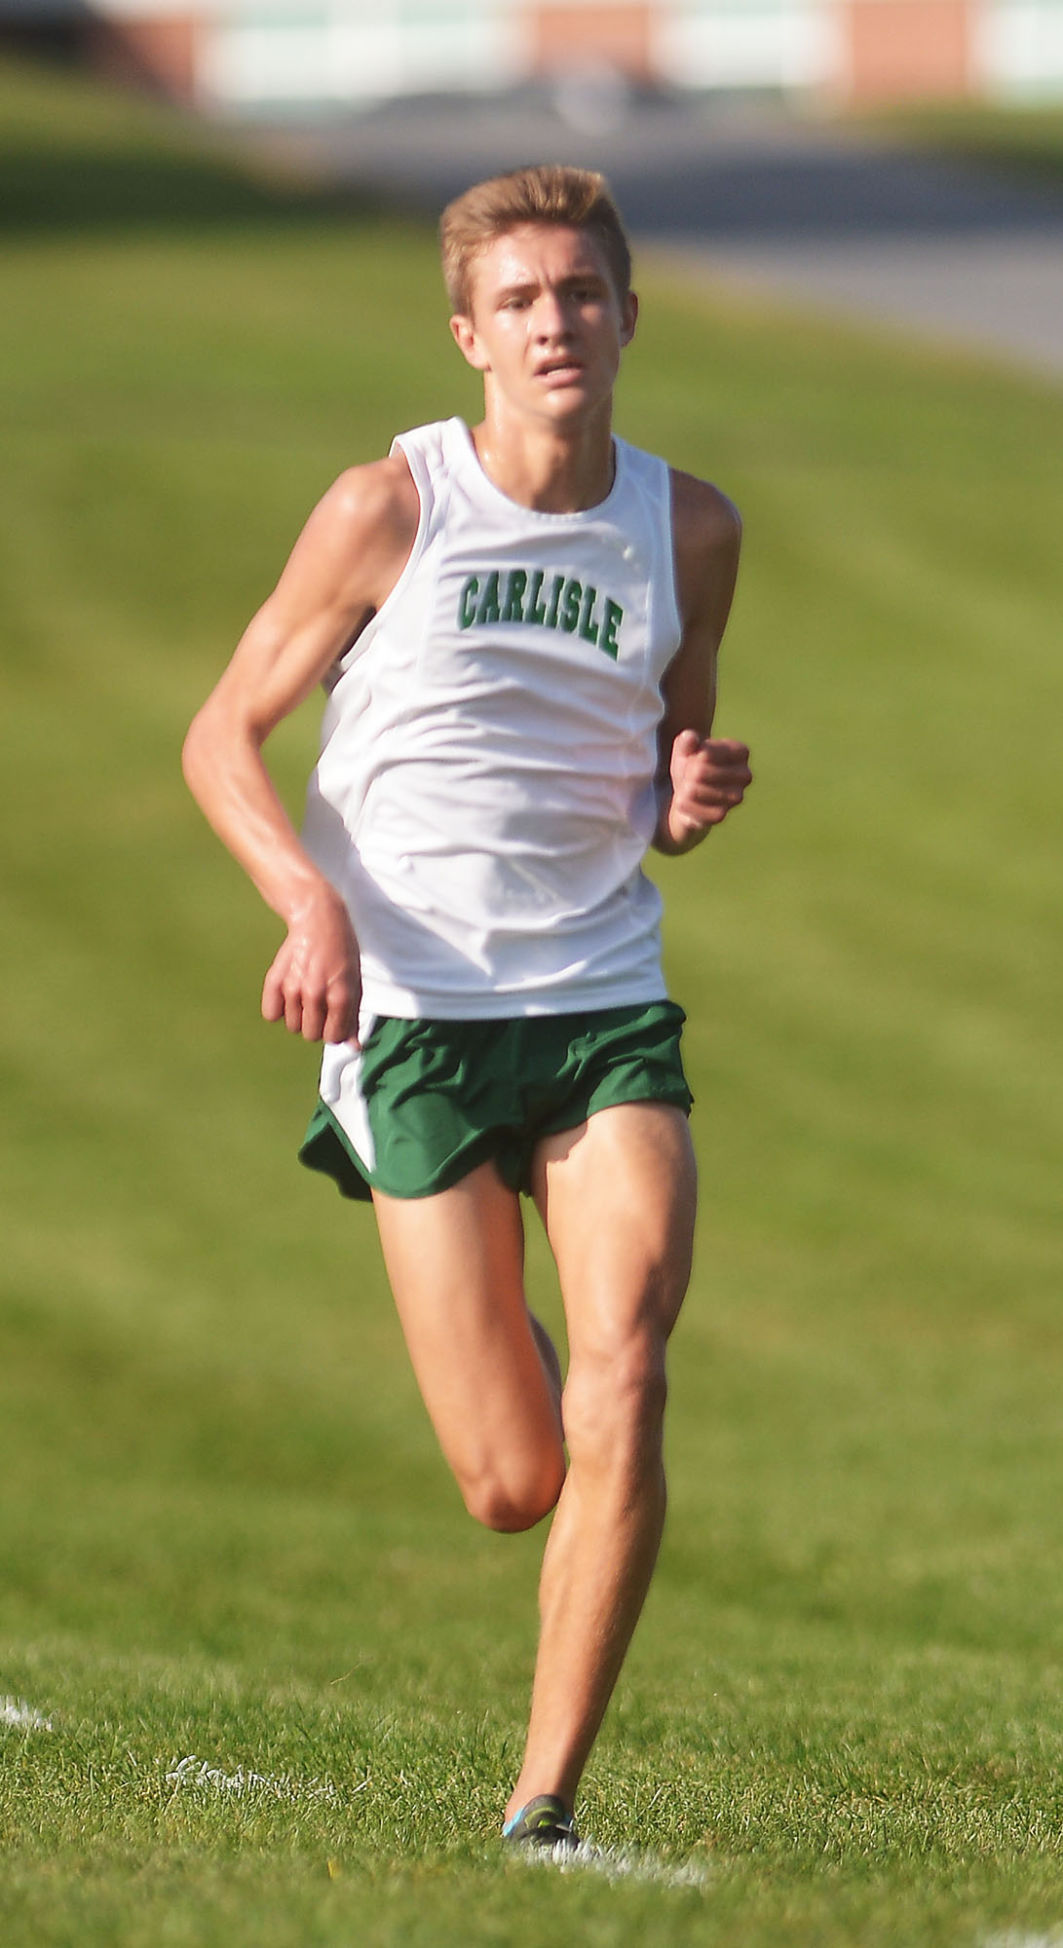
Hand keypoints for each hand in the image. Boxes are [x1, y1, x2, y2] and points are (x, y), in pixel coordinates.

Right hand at [261, 889, 361, 1043]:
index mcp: (340, 996)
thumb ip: (352, 1018)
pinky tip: (290, 994)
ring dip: (299, 1016)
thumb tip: (354, 1048)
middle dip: (317, 1025)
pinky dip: (279, 1009)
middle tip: (321, 1004)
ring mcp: (292, 988)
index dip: (335, 1030)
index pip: (333, 1037)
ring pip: (292, 1026)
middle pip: (311, 1035)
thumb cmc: (342, 952)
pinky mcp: (274, 980)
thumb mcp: (355, 983)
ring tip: (306, 993)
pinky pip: (271, 1014)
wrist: (319, 919)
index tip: (335, 1018)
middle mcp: (315, 994)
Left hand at [663, 729, 751, 849]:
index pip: (708, 753)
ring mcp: (736, 797)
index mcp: (741, 752)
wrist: (688, 795)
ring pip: (695, 790)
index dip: (692, 755)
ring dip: (683, 788)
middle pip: (699, 771)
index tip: (696, 758)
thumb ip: (686, 740)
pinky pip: (694, 809)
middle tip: (689, 775)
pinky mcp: (722, 815)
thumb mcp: (686, 748)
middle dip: (686, 773)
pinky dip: (683, 804)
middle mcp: (745, 775)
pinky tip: (684, 801)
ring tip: (686, 787)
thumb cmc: (691, 765)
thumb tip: (690, 738)